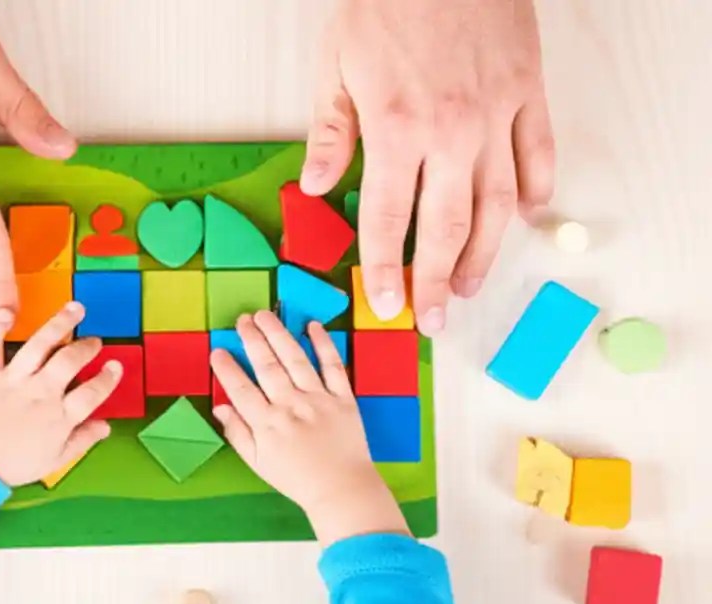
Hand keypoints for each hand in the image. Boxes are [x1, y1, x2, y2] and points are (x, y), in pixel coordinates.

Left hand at [0, 303, 119, 486]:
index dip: (108, 378)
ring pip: (40, 344)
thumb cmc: (11, 466)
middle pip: (70, 361)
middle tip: (95, 341)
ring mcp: (12, 380)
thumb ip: (82, 441)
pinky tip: (9, 313)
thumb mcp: (53, 461)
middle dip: (87, 347)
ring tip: (76, 309)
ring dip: (60, 323)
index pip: (93, 392)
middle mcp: (40, 393)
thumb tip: (106, 426)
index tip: (116, 366)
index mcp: (59, 417)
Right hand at [210, 313, 407, 544]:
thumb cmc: (296, 478)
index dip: (227, 369)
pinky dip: (323, 344)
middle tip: (242, 319)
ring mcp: (319, 400)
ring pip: (295, 359)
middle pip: (267, 366)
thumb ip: (238, 433)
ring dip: (278, 334)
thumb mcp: (259, 463)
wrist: (342, 489)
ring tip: (265, 315)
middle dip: (252, 340)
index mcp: (268, 425)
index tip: (217, 350)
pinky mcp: (344, 398)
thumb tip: (220, 407)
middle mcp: (291, 407)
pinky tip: (312, 326)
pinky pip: (333, 366)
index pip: (241, 389)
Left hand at [302, 0, 554, 334]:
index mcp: (396, 129)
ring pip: (498, 204)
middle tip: (431, 320)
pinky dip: (537, 190)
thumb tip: (315, 187)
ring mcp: (496, 114)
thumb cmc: (384, 2)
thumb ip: (330, 131)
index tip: (386, 302)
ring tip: (471, 287)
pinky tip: (527, 220)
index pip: (387, 219)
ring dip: (485, 253)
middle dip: (436, 281)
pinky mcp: (529, 91)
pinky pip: (539, 153)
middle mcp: (451, 133)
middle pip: (446, 227)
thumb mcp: (336, 64)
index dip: (385, 267)